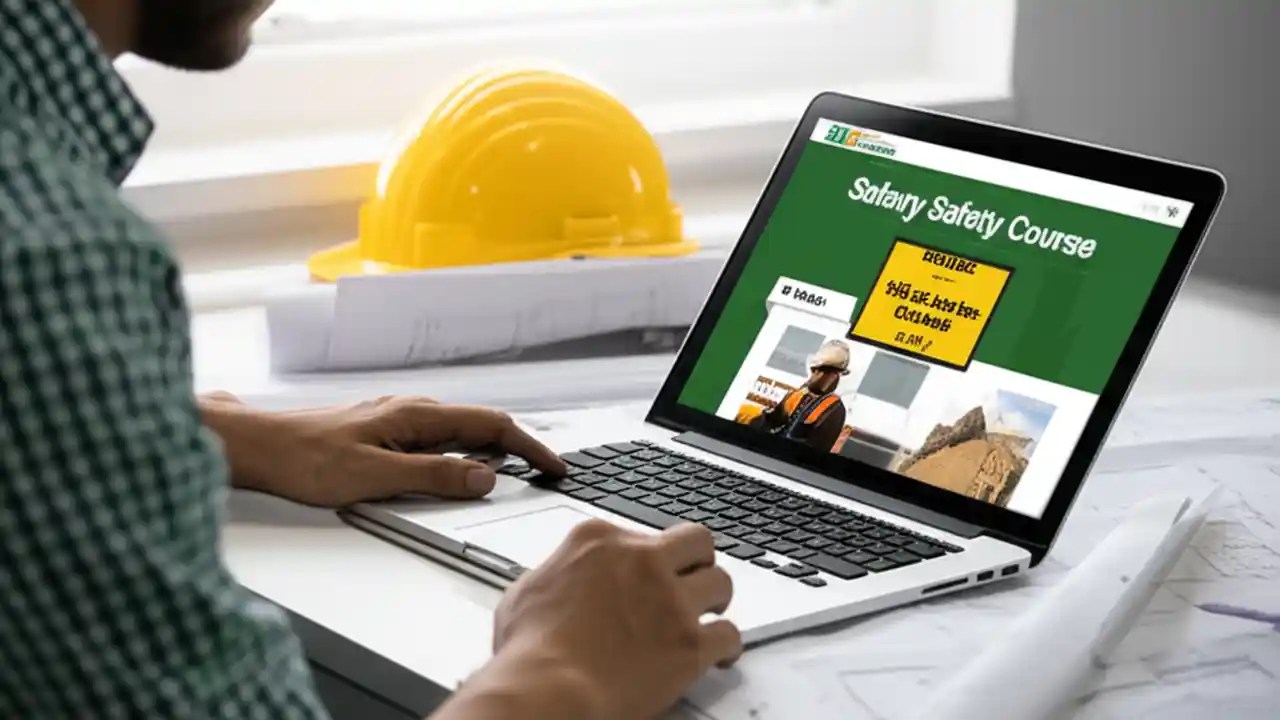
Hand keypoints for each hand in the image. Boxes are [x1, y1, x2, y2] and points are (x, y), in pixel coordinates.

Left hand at [200, 393, 565, 506]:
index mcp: (416, 416)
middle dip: (517, 448)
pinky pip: (435, 442)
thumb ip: (432, 476)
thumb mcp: (375, 476)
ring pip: (457, 433)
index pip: (491, 425)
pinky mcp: (381, 434)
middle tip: (543, 472)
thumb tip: (482, 478)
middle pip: (480, 425)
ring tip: (509, 477)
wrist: (257, 447)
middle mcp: (410, 412)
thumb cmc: (304, 458)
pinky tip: (454, 474)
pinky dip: (459, 457)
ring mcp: (396, 421)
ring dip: (488, 453)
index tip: (553, 466)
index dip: (528, 446)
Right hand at [490, 520, 742, 719]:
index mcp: (599, 541)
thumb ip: (558, 572)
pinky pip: (729, 635)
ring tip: (709, 614)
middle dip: (698, 559)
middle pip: (696, 541)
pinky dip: (727, 646)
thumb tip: (562, 581)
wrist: (548, 687)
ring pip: (721, 582)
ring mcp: (670, 600)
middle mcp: (641, 561)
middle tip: (692, 578)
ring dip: (716, 599)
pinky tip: (721, 654)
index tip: (645, 573)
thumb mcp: (528, 589)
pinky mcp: (690, 642)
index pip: (639, 533)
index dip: (645, 558)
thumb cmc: (530, 649)